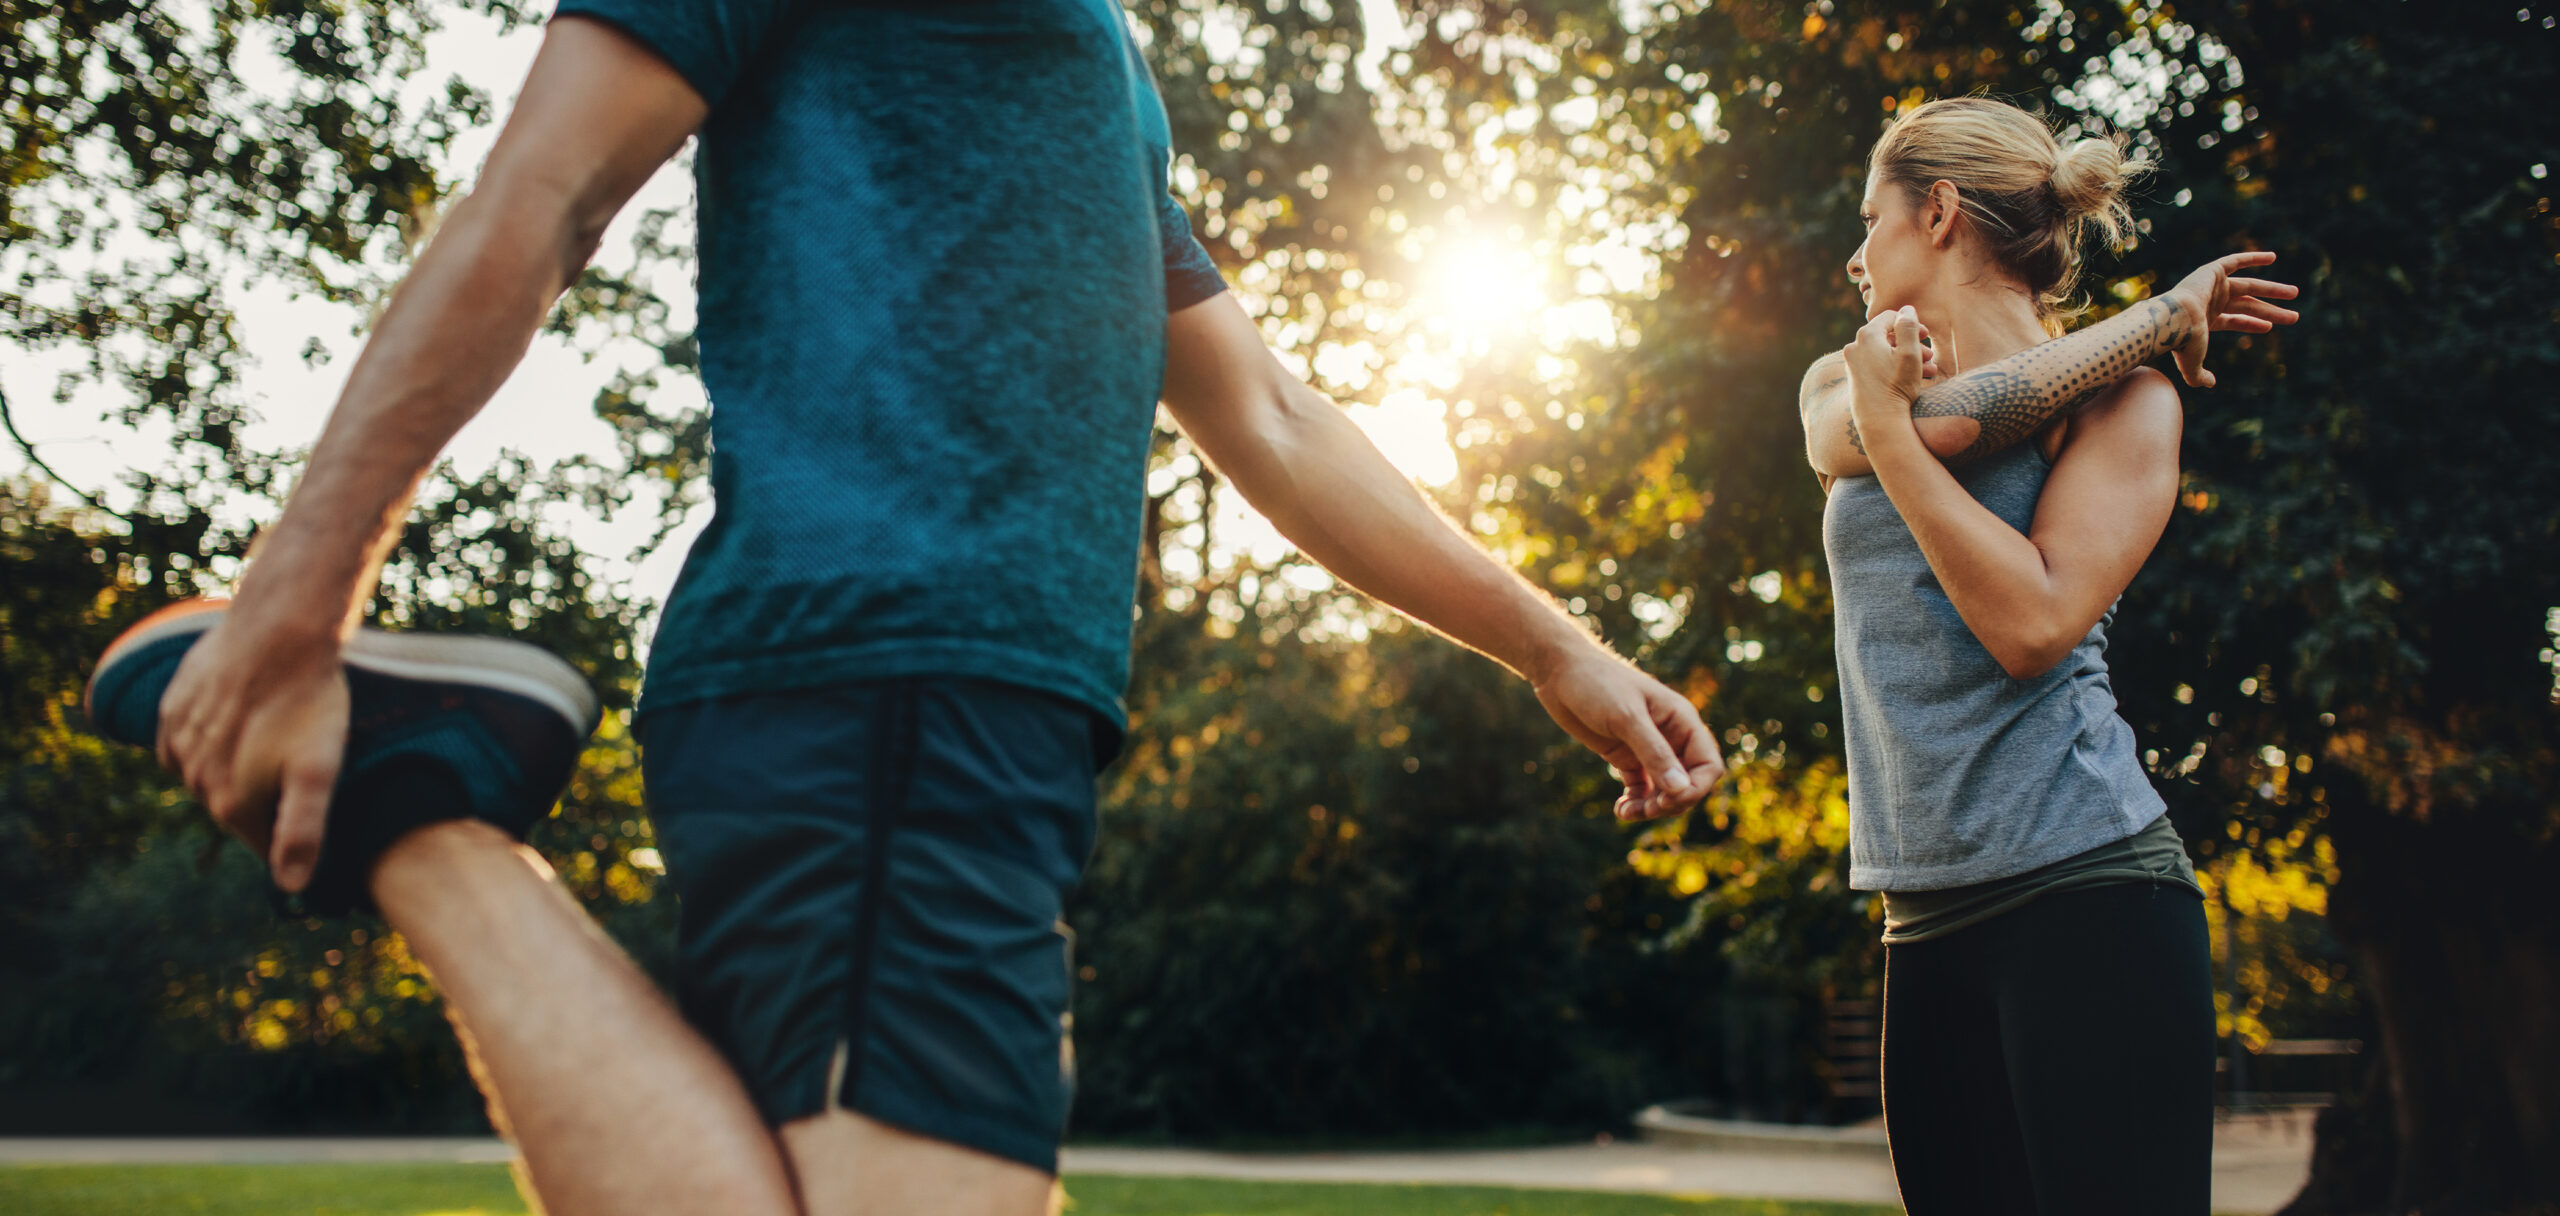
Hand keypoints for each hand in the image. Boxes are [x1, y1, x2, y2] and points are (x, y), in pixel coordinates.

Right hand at [158, 609, 349, 892]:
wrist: (278, 633)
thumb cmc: (308, 703)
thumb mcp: (318, 772)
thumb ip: (302, 833)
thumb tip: (291, 888)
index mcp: (230, 804)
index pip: (262, 843)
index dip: (293, 838)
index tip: (316, 819)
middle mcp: (195, 781)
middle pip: (235, 807)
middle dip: (265, 800)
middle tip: (299, 769)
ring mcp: (178, 744)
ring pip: (209, 774)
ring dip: (237, 768)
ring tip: (273, 742)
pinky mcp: (171, 711)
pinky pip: (187, 742)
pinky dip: (209, 742)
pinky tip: (236, 726)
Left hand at [1531, 646, 1725, 821]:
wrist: (1561, 672)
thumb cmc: (1597, 684)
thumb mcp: (1627, 718)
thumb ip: (1654, 753)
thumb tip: (1681, 790)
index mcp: (1682, 721)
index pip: (1708, 765)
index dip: (1695, 789)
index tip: (1667, 800)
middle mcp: (1671, 737)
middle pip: (1688, 783)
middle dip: (1671, 803)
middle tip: (1646, 809)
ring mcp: (1648, 749)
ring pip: (1664, 790)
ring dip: (1652, 807)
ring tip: (1627, 812)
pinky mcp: (1626, 756)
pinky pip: (1642, 789)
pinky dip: (1636, 803)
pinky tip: (1620, 809)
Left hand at [1842, 305, 1929, 425]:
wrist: (1879, 422)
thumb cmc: (1896, 386)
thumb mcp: (1910, 353)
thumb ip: (1909, 326)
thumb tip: (1907, 309)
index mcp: (1867, 336)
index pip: (1892, 317)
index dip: (1912, 323)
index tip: (1927, 335)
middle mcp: (1855, 347)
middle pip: (1888, 336)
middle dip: (1913, 344)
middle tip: (1930, 355)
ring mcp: (1853, 364)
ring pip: (1886, 353)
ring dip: (1909, 358)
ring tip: (1929, 370)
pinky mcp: (1856, 379)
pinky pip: (1878, 366)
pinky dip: (1896, 368)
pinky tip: (1915, 379)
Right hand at [2166, 251, 2300, 387]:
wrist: (2172, 320)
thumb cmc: (2182, 343)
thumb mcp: (2192, 364)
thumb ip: (2199, 376)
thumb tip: (2210, 385)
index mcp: (2205, 320)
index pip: (2235, 320)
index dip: (2253, 323)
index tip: (2272, 327)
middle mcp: (2210, 301)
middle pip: (2248, 305)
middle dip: (2271, 310)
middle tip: (2295, 316)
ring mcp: (2211, 286)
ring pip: (2249, 287)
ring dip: (2272, 290)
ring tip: (2295, 293)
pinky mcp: (2212, 271)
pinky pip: (2235, 261)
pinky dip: (2253, 258)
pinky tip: (2273, 257)